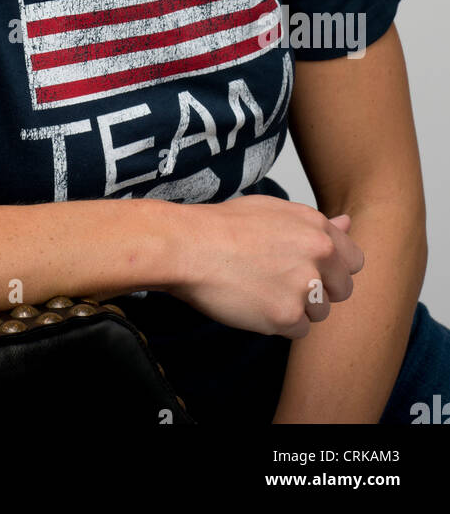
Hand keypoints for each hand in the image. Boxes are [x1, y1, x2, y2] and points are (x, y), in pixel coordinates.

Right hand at [158, 196, 363, 338]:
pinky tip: (254, 303)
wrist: (189, 246)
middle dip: (318, 291)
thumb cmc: (223, 227)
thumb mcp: (273, 211)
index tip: (310, 270)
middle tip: (281, 282)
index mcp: (317, 227)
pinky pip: (298, 330)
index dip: (332, 269)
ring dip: (296, 308)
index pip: (353, 260)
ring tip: (262, 289)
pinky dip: (278, 324)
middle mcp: (319, 254)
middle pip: (342, 290)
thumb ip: (314, 223)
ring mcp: (305, 285)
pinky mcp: (287, 315)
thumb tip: (347, 224)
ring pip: (320, 313)